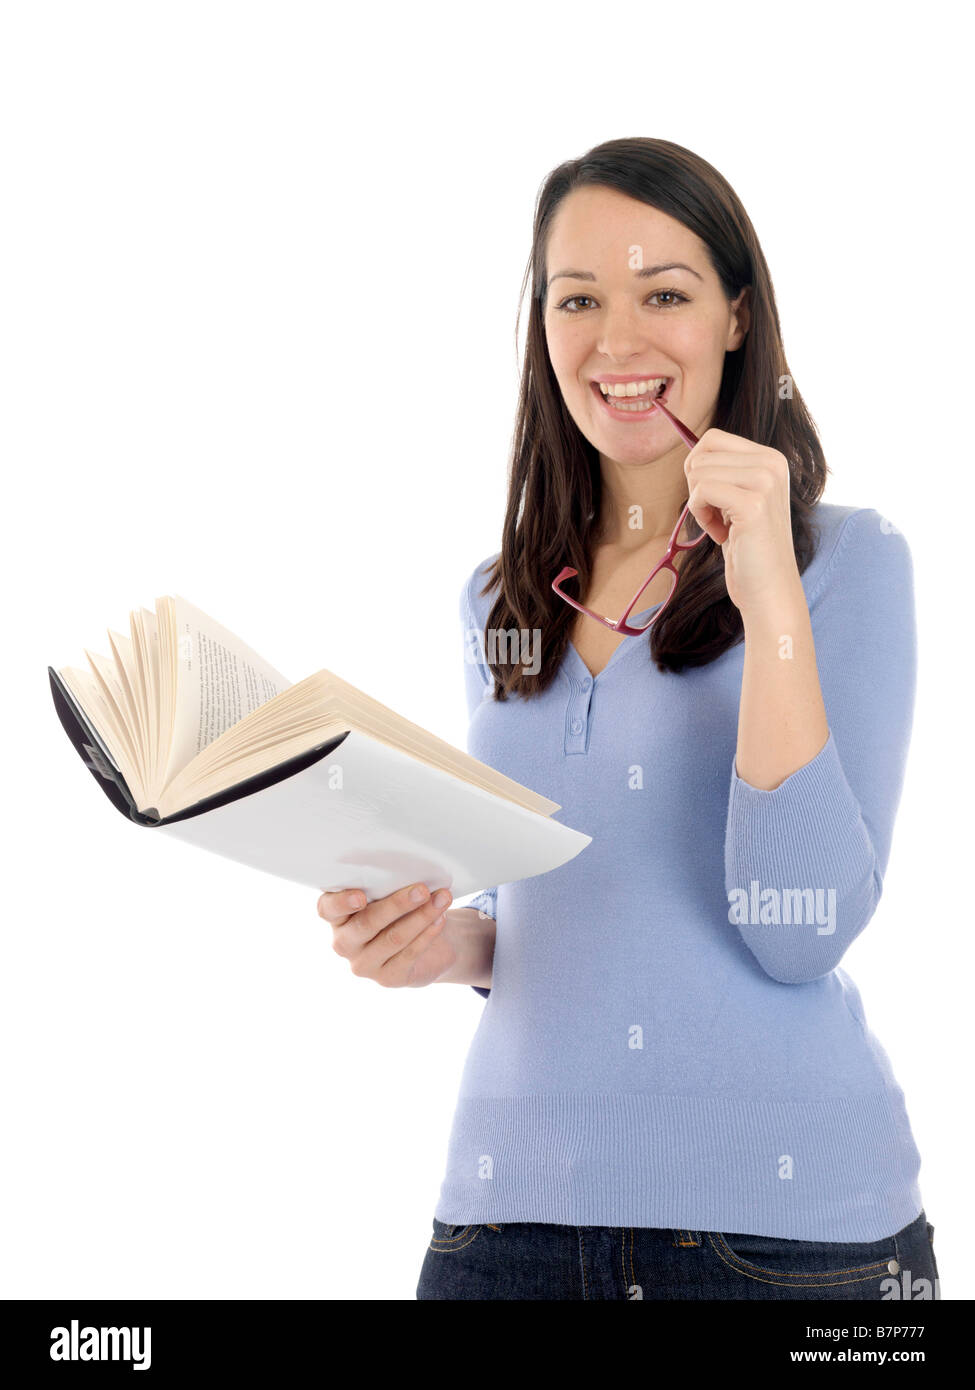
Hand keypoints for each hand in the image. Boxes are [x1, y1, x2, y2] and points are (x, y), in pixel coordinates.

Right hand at [317, 882, 454, 987]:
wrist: (426, 947)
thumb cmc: (401, 911)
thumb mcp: (388, 896)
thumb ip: (385, 886)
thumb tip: (406, 871)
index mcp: (337, 916)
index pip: (327, 908)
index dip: (341, 903)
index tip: (360, 896)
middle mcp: (344, 942)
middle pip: (366, 923)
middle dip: (397, 904)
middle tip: (422, 889)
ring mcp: (363, 964)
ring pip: (393, 938)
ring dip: (421, 916)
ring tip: (442, 899)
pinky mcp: (387, 978)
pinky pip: (409, 954)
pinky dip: (428, 933)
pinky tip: (440, 919)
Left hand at [683, 428, 801, 615]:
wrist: (769, 588)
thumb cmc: (748, 548)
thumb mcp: (738, 499)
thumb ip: (724, 472)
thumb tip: (691, 453)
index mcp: (771, 457)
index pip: (712, 438)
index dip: (699, 470)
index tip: (716, 500)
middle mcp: (773, 463)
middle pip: (701, 454)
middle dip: (697, 488)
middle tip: (719, 517)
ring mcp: (765, 481)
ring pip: (698, 472)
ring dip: (700, 505)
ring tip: (723, 527)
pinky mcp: (753, 504)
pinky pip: (701, 492)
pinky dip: (701, 516)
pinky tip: (722, 535)